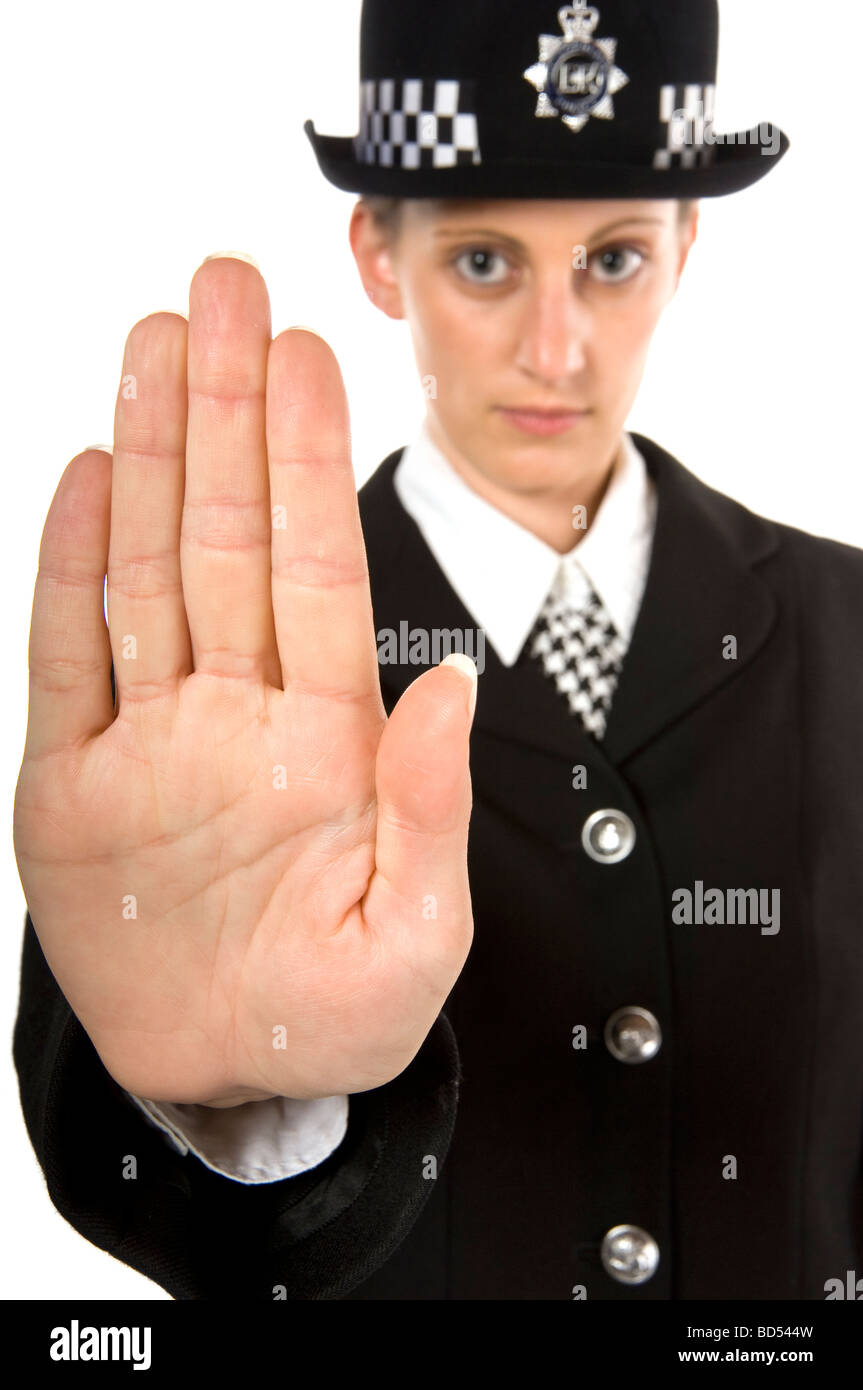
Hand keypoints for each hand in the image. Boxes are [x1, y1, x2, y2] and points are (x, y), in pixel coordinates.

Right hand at [13, 256, 476, 1106]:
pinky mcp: (71, 782)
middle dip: (227, 413)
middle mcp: (238, 710)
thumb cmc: (333, 1015)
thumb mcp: (414, 936)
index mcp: (328, 737)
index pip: (318, 568)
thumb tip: (451, 683)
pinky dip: (69, 566)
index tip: (307, 353)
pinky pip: (66, 656)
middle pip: (228, 535)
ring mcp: (150, 736)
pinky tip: (87, 472)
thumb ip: (430, 807)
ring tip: (155, 343)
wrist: (222, 1076)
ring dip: (150, 454)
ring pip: (147, 567)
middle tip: (223, 288)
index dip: (310, 460)